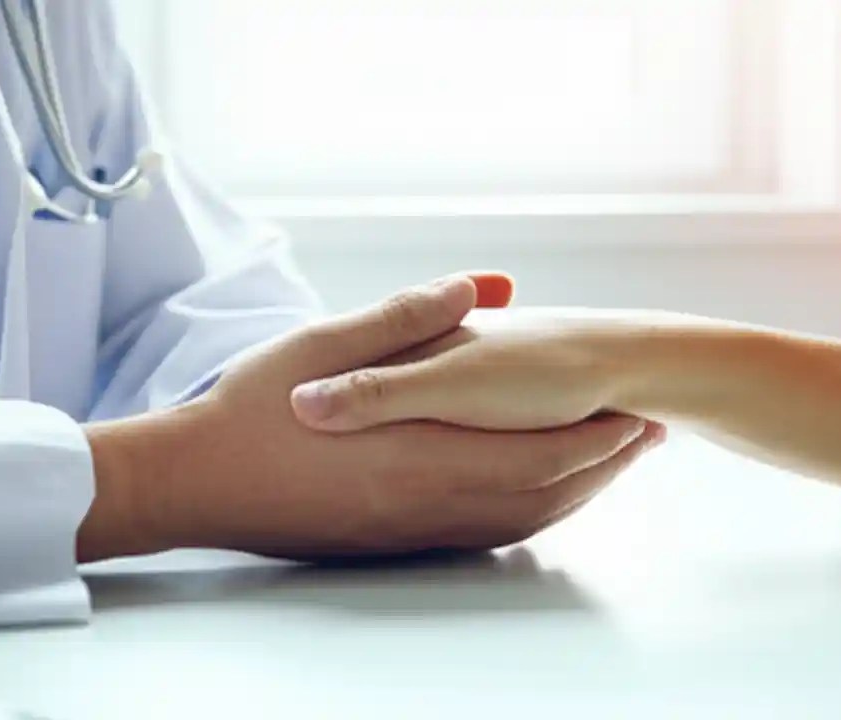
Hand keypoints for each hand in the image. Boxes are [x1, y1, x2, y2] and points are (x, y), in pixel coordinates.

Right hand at [79, 280, 656, 560]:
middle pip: (544, 492)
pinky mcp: (390, 543)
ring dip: (573, 496)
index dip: (596, 433)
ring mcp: (409, 529)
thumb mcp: (327, 342)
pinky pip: (482, 539)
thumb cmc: (252, 406)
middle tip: (645, 438)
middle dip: (603, 464)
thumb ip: (410, 316)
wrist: (195, 483)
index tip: (637, 410)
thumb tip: (482, 288)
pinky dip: (527, 520)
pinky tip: (536, 504)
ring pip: (518, 522)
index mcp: (420, 447)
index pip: (538, 448)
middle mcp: (427, 499)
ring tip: (610, 468)